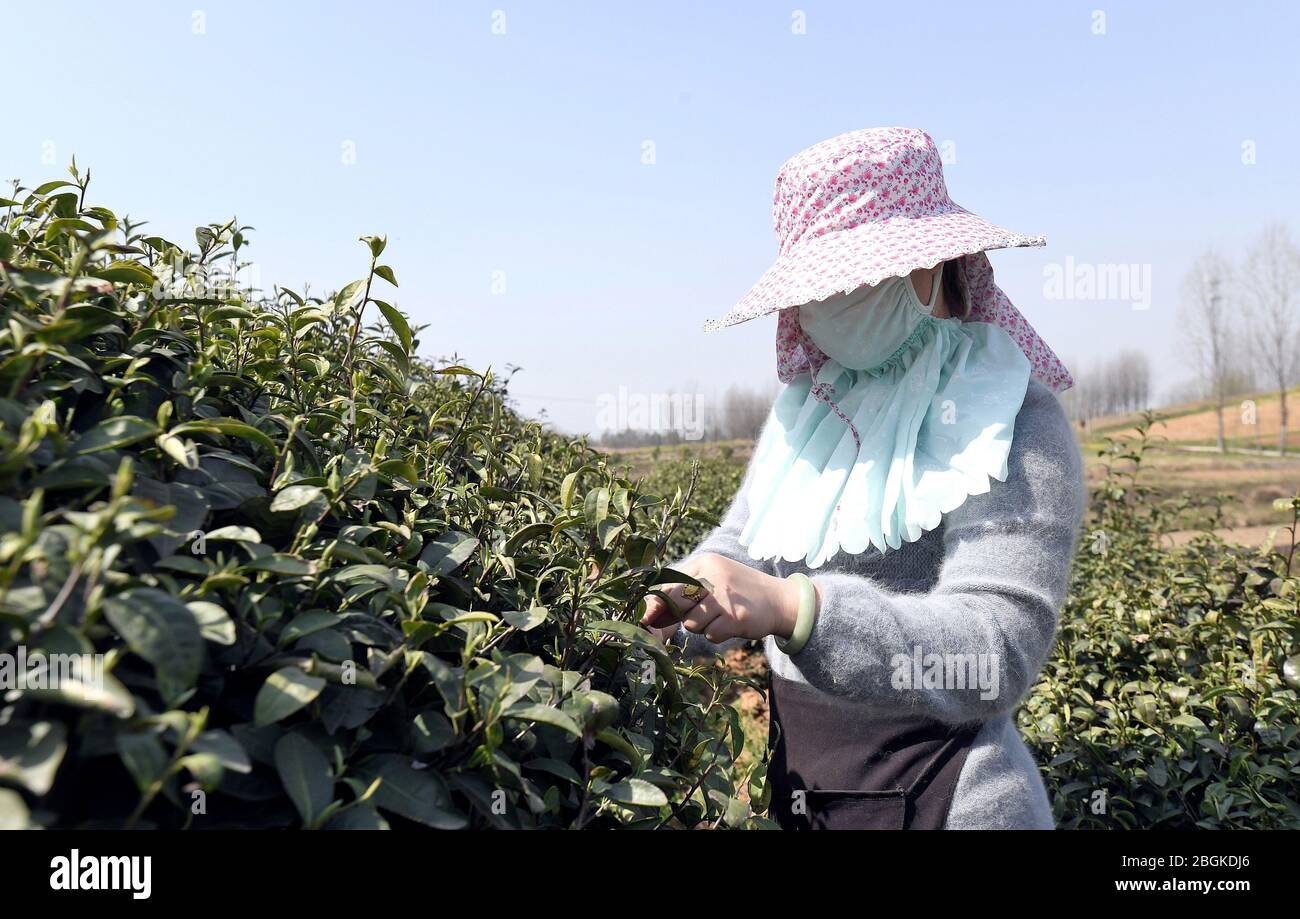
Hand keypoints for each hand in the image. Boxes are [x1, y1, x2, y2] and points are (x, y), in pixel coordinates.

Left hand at [639, 552, 804, 643]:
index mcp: (705, 563)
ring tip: (719, 616)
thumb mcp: (714, 577)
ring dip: (702, 625)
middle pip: (675, 603)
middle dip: (678, 615)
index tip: (648, 616)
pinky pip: (709, 634)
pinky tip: (730, 624)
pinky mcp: (734, 617)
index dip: (656, 603)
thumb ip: (684, 588)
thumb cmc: (739, 590)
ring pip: (691, 623)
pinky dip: (717, 634)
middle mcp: (713, 576)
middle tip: (697, 614)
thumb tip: (648, 610)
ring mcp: (724, 597)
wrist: (779, 600)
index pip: (668, 583)